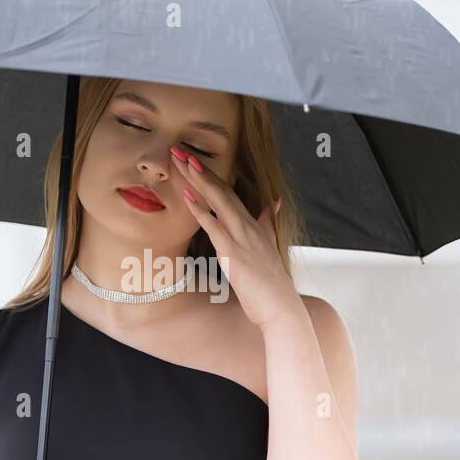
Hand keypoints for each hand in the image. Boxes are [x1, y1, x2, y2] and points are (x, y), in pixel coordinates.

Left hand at [170, 145, 303, 329]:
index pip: (229, 192)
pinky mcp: (234, 254)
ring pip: (218, 201)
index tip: (191, 159)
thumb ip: (268, 222)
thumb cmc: (271, 284)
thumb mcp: (270, 246)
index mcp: (253, 225)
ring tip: (180, 161)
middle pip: (221, 189)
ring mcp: (242, 239)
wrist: (282, 309)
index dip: (210, 174)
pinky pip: (215, 227)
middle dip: (199, 169)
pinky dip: (201, 210)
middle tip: (178, 150)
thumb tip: (275, 202)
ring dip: (198, 180)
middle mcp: (248, 227)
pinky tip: (188, 197)